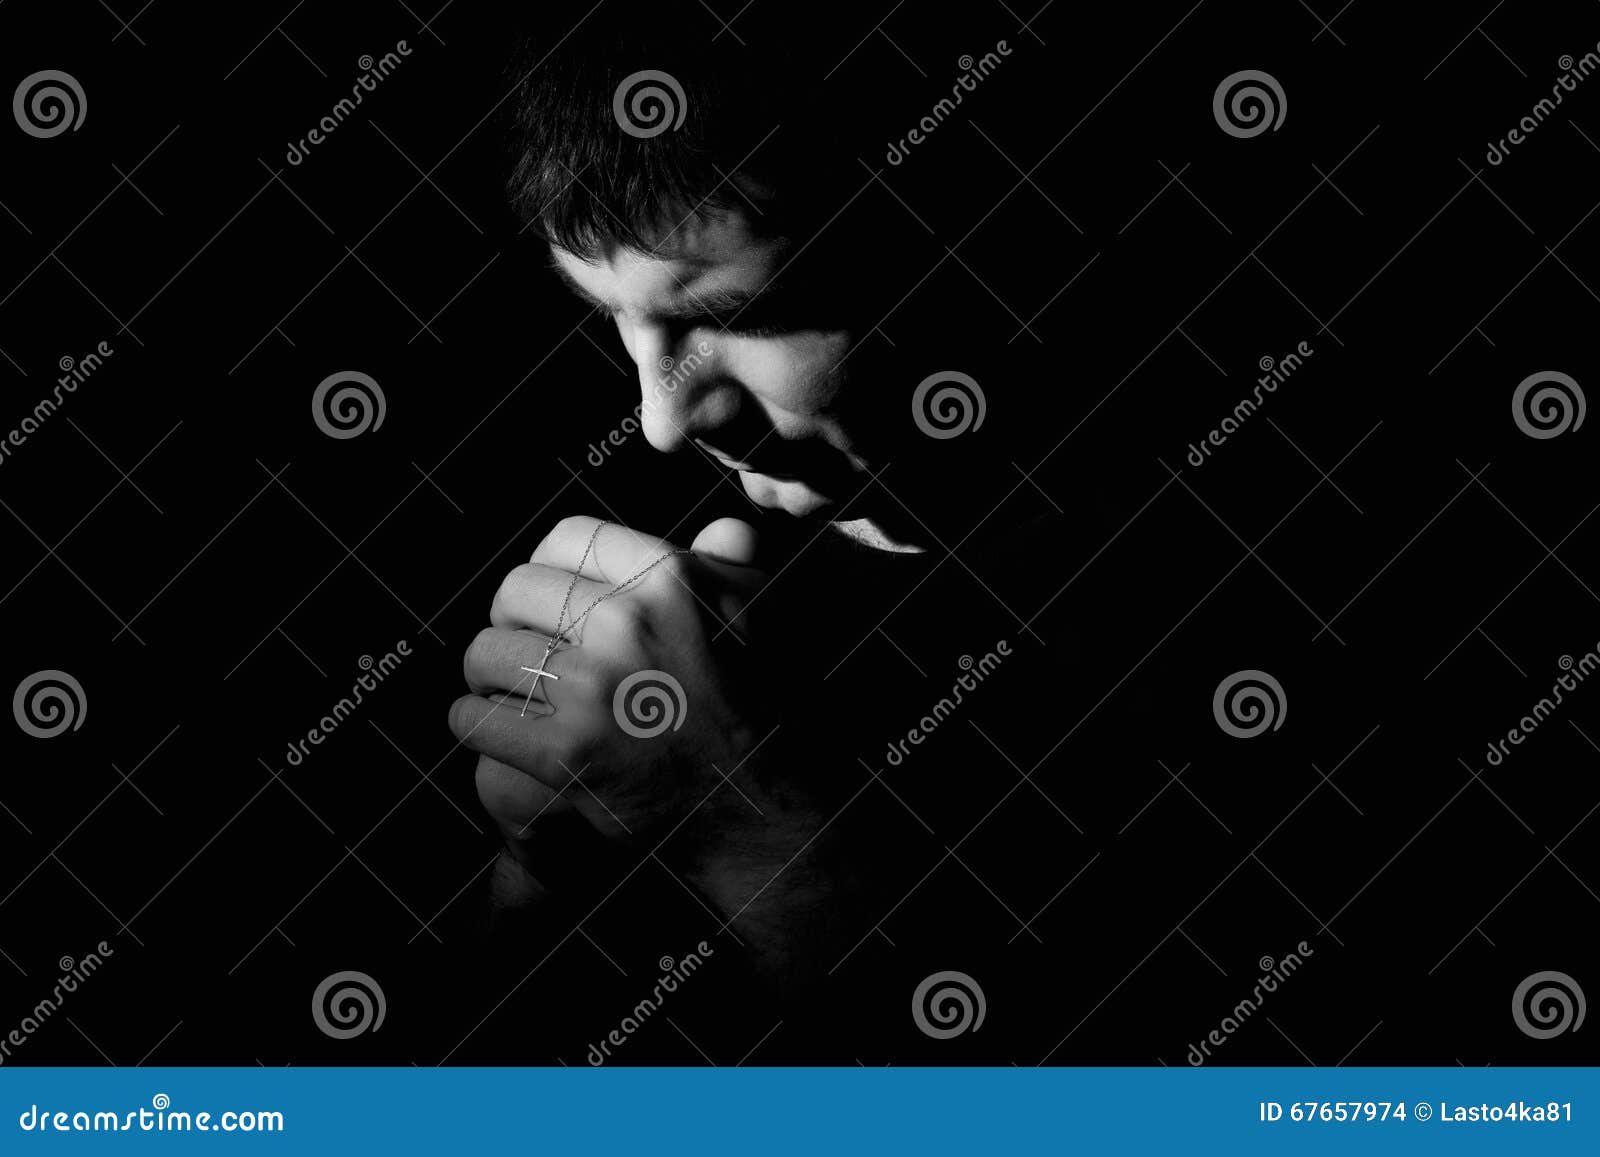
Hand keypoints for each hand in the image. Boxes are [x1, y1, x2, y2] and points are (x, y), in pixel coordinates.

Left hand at [448, 516, 828, 939]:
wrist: (760, 810)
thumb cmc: (754, 707)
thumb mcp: (754, 622)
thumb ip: (726, 568)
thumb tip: (724, 529)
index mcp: (671, 579)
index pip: (568, 537)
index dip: (553, 566)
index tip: (559, 600)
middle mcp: (629, 624)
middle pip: (514, 590)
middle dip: (514, 621)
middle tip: (532, 653)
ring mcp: (593, 690)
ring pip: (486, 654)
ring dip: (492, 677)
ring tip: (519, 695)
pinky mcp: (564, 755)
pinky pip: (473, 718)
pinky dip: (480, 727)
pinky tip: (508, 736)